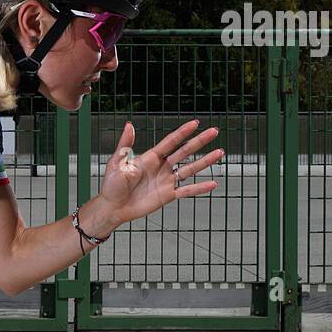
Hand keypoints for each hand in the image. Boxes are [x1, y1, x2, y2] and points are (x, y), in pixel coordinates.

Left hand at [97, 119, 222, 225]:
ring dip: (205, 161)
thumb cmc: (111, 185)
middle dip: (199, 141)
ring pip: (190, 169)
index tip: (195, 123)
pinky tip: (212, 184)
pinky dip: (199, 188)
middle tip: (214, 131)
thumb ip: (125, 145)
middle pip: (184, 152)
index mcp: (150, 158)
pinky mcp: (168, 195)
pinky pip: (187, 191)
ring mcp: (166, 181)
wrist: (113, 207)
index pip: (170, 142)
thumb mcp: (116, 163)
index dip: (183, 132)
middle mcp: (161, 167)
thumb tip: (129, 125)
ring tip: (220, 153)